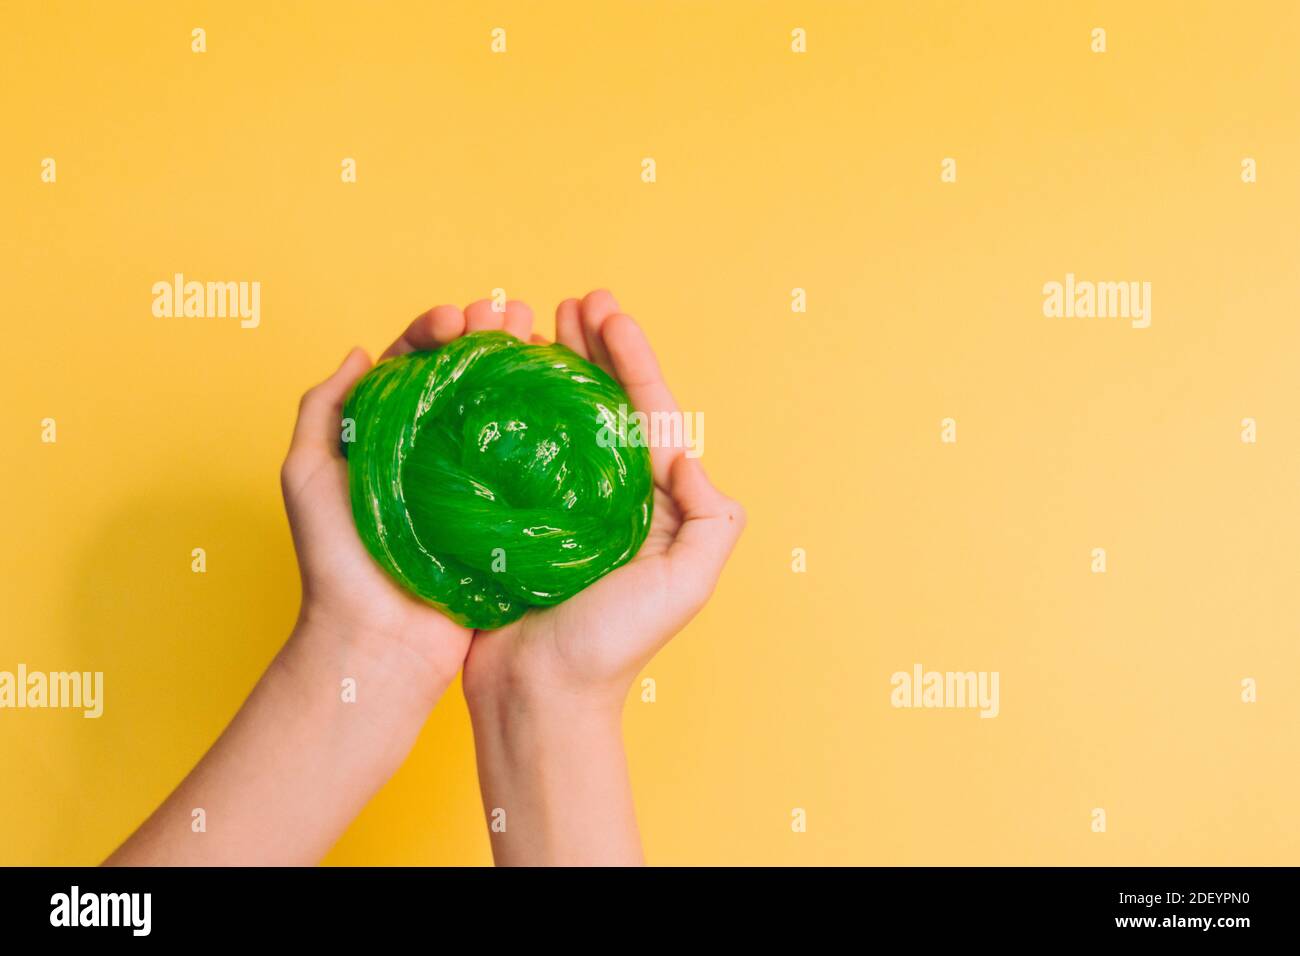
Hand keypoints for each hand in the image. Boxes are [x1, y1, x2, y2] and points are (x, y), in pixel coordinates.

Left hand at [277, 311, 505, 761]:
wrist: (378, 641)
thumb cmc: (336, 562)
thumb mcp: (307, 474)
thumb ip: (323, 409)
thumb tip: (357, 352)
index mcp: (386, 436)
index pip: (413, 366)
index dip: (434, 332)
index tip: (456, 318)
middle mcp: (431, 452)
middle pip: (464, 379)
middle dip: (487, 337)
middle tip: (510, 313)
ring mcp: (471, 482)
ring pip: (499, 411)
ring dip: (519, 368)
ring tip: (540, 336)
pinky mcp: (503, 513)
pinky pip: (525, 461)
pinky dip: (543, 424)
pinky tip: (562, 393)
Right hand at [456, 290, 744, 864]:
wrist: (537, 698)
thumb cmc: (610, 648)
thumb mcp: (685, 586)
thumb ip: (709, 520)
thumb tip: (689, 457)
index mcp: (651, 504)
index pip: (646, 414)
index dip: (630, 359)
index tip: (604, 311)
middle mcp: (607, 498)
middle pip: (601, 406)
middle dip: (590, 351)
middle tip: (569, 303)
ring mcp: (555, 507)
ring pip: (554, 420)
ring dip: (547, 370)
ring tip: (530, 325)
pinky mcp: (510, 520)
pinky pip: (510, 452)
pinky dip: (505, 412)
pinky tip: (490, 381)